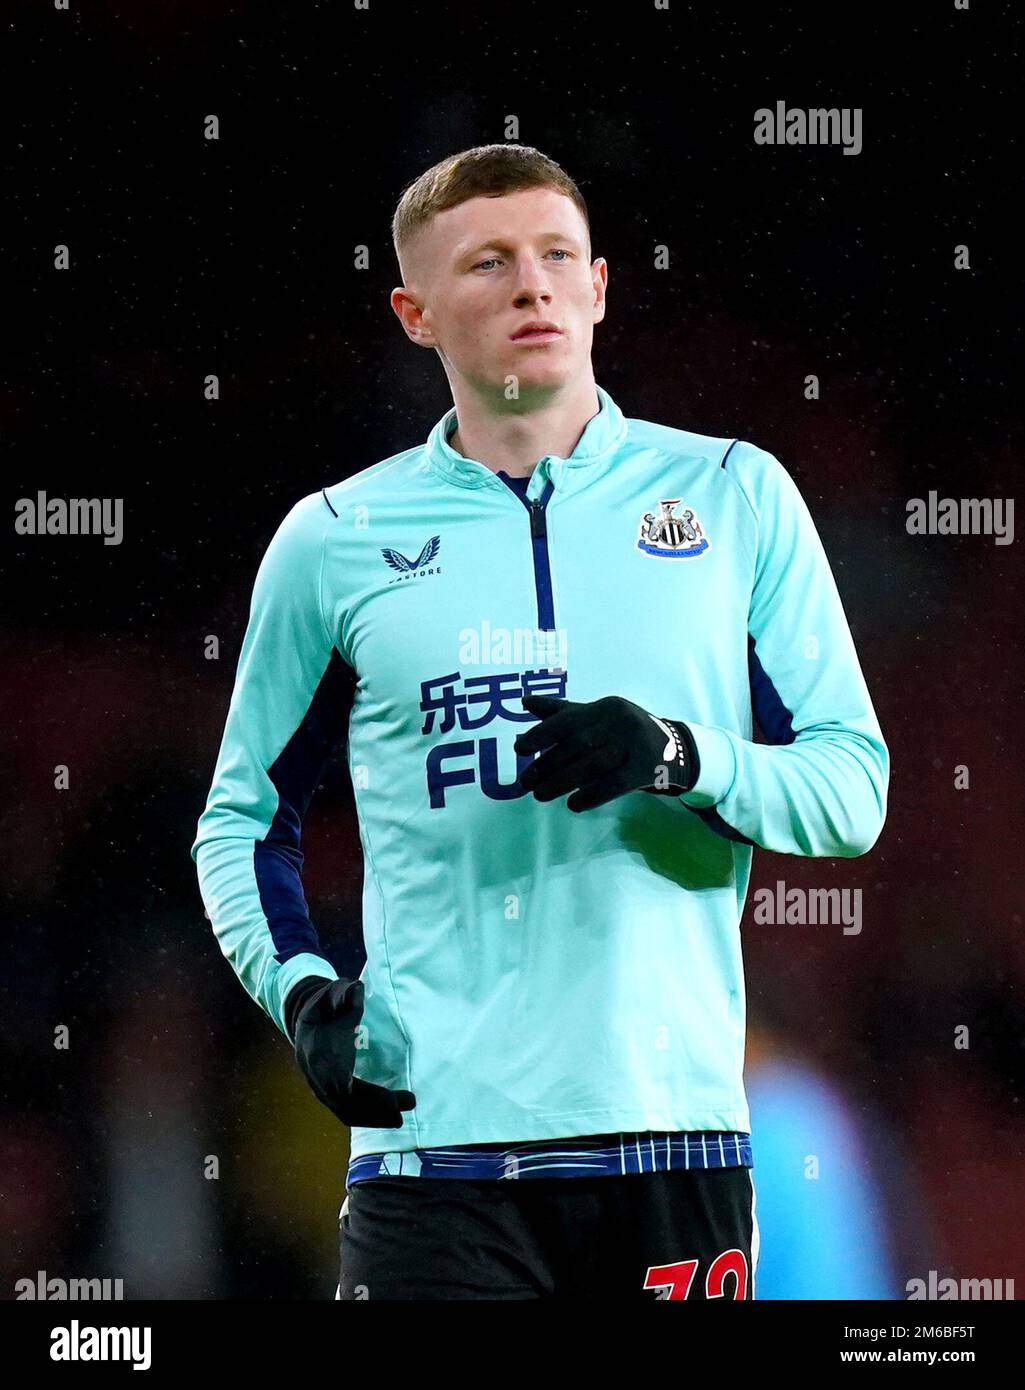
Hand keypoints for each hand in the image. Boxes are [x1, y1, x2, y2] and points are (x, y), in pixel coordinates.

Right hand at [293, 978, 415, 1127]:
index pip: (341, 1085)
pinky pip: (346, 1113)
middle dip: (376, 1109)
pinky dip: (367, 1117)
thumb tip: (357, 989)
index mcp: (316, 1055)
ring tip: (401, 1117)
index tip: (392, 1100)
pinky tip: (388, 1116)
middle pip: (346, 1104)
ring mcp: (320, 1089)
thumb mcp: (332, 995)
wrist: (305, 1022)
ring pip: (346, 1113)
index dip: (367, 1096)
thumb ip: (344, 994)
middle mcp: (316, 1078)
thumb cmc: (325, 1008)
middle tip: (407, 1105)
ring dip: (374, 1118)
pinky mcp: (328, 1096)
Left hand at [514, 694, 697, 812]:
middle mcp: (621, 722)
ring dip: (562, 782)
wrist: (675, 749)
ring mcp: (636, 745)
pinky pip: (614, 785)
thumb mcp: (598, 717)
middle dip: (547, 764)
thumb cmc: (624, 733)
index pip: (568, 719)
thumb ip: (562, 712)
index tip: (519, 749)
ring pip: (592, 766)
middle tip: (525, 782)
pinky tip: (572, 804)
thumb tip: (525, 702)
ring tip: (540, 795)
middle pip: (577, 745)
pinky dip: (591, 796)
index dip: (542, 733)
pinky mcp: (647, 769)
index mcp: (605, 707)